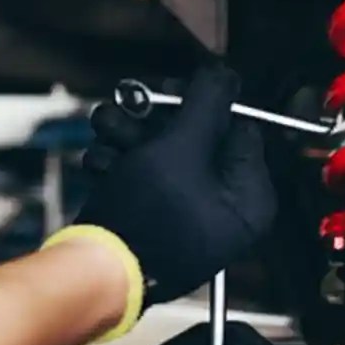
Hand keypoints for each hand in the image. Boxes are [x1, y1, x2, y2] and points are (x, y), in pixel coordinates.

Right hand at [76, 65, 275, 303]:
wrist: (96, 271)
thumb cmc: (148, 216)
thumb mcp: (183, 147)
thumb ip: (208, 102)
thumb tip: (226, 73)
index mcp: (248, 195)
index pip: (238, 127)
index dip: (201, 102)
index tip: (169, 88)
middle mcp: (223, 206)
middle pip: (196, 136)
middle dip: (153, 120)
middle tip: (128, 108)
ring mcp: (185, 213)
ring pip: (161, 152)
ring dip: (128, 136)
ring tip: (107, 137)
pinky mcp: (152, 218)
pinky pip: (142, 176)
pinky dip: (119, 164)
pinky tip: (102, 167)